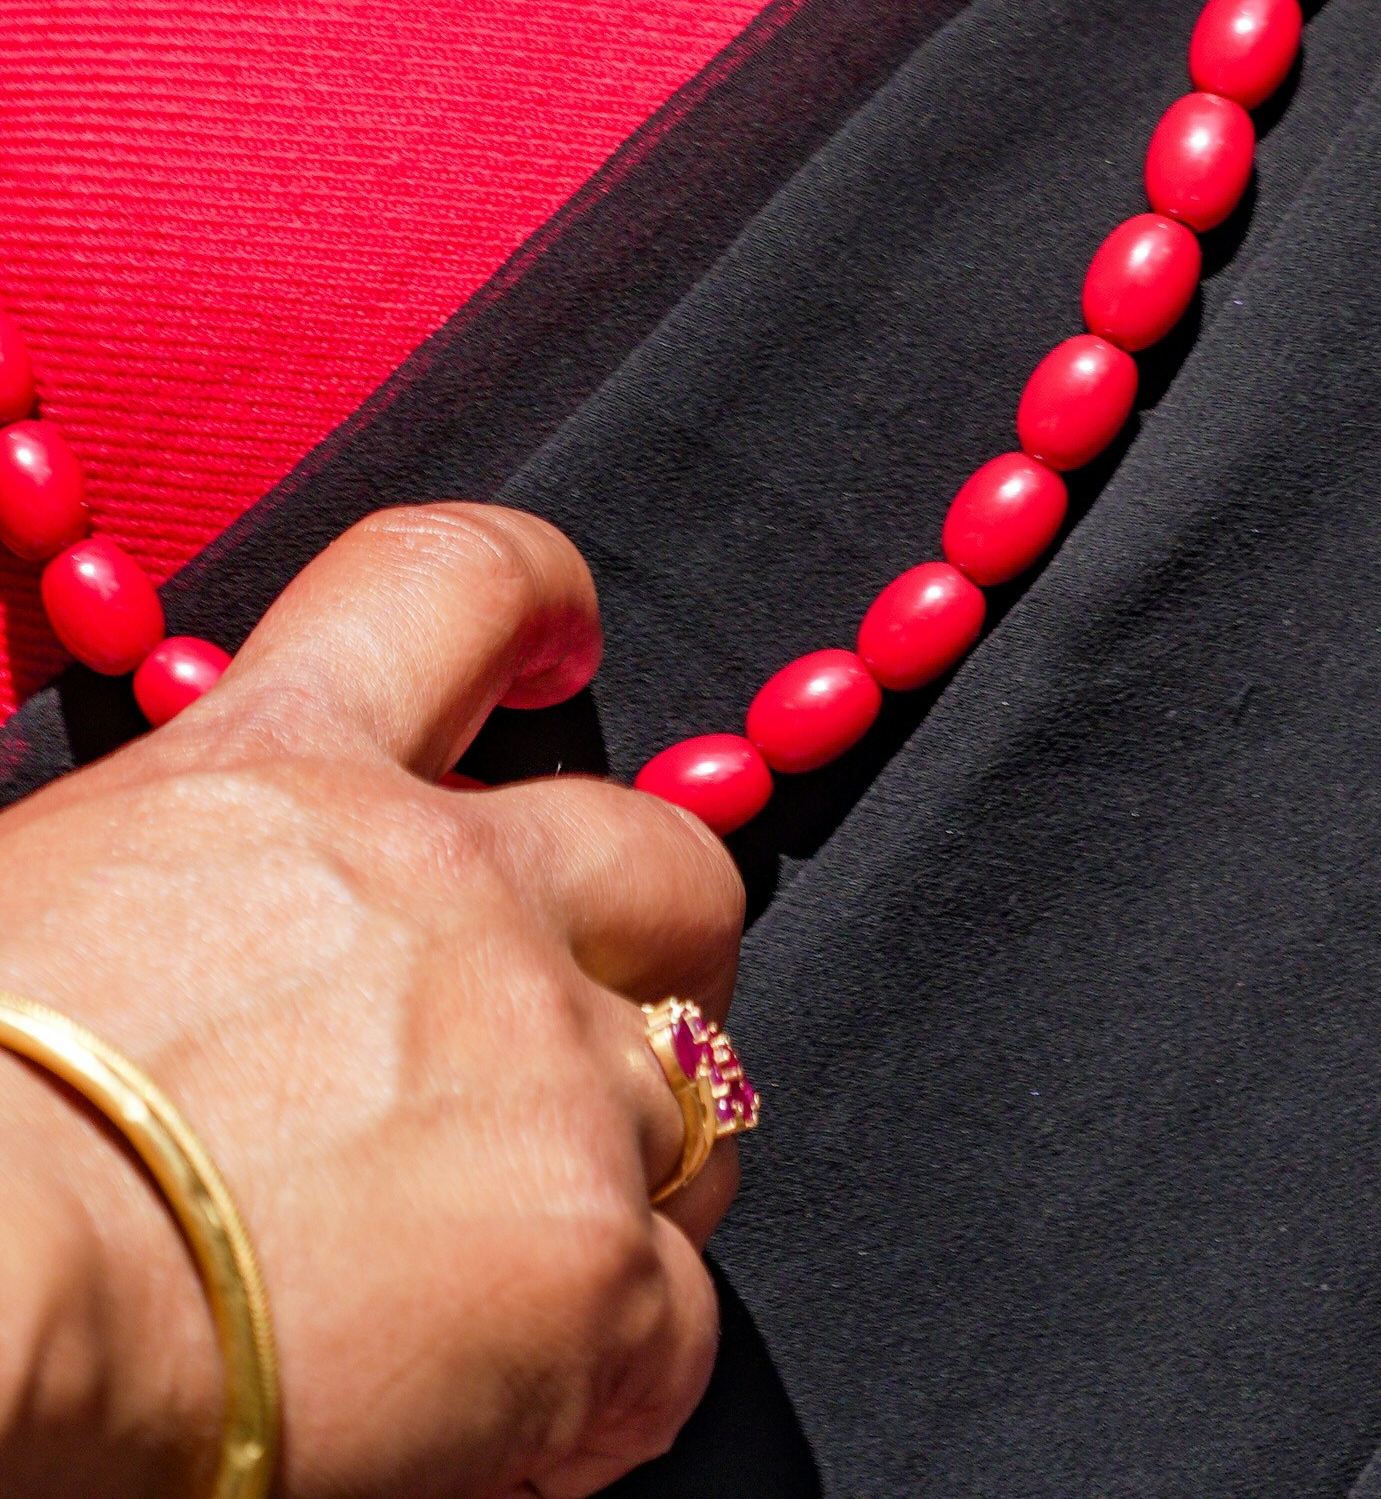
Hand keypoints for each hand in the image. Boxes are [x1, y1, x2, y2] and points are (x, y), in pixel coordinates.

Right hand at [0, 502, 740, 1498]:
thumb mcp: (50, 898)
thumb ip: (186, 890)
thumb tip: (194, 963)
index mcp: (283, 770)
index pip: (460, 585)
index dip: (537, 607)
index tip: (564, 648)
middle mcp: (451, 888)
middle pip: (664, 866)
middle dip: (655, 948)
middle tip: (594, 1033)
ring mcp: (541, 1074)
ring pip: (695, 1095)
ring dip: (633, 1172)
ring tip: (525, 1268)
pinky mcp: (584, 1275)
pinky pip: (672, 1326)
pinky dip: (611, 1383)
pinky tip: (516, 1426)